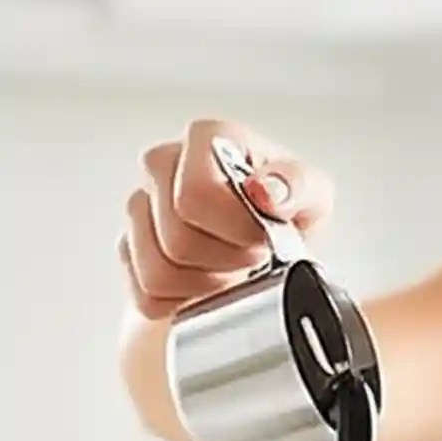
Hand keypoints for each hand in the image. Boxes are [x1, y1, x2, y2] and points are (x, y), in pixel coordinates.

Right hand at [118, 119, 333, 319]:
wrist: (269, 248)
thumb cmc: (287, 213)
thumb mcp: (313, 195)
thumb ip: (298, 186)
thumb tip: (265, 190)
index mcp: (210, 139)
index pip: (195, 195)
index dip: (235, 228)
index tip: (263, 233)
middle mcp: (164, 163)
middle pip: (177, 239)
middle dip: (226, 258)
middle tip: (253, 252)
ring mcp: (139, 205)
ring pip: (158, 272)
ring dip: (206, 282)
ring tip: (231, 265)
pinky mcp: (128, 248)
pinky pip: (146, 295)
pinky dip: (185, 301)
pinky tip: (206, 280)